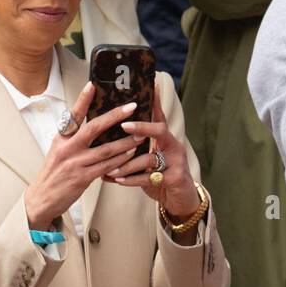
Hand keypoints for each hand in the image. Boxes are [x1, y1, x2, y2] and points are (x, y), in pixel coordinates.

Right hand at [23, 82, 162, 230]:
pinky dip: (119, 160)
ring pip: (105, 150)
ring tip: (140, 134)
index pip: (73, 115)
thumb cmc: (53, 175)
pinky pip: (105, 167)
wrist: (42, 199)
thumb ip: (72, 139)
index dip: (82, 100)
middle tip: (132, 107)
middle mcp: (68, 148)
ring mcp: (75, 163)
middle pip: (94, 128)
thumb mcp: (58, 152)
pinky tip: (130, 155)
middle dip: (115, 116)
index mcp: (61, 138)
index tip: (92, 85)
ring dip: (125, 142)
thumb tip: (93, 127)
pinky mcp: (82, 178)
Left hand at [104, 84, 199, 218]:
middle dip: (141, 127)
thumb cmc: (160, 179)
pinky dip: (132, 179)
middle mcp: (173, 146)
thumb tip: (105, 147)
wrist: (180, 200)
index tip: (150, 86)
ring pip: (150, 158)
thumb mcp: (147, 163)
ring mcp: (176, 161)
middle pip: (159, 130)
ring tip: (111, 167)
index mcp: (166, 139)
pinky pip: (150, 177)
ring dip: (128, 163)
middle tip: (124, 125)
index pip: (159, 117)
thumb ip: (132, 153)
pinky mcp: (175, 178)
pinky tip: (118, 180)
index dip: (154, 102)